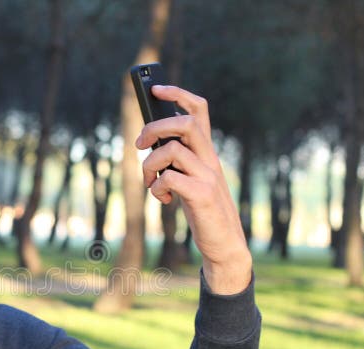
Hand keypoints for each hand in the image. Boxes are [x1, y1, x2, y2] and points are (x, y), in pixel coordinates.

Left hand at [135, 85, 251, 294]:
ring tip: (149, 182)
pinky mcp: (202, 195)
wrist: (224, 245)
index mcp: (206, 153)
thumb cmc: (202, 211)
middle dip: (154, 127)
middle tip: (139, 144)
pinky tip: (162, 200)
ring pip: (172, 150)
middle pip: (184, 123)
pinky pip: (170, 178)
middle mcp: (210, 159)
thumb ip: (176, 162)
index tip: (155, 88)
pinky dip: (157, 187)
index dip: (177, 94)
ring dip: (149, 165)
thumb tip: (149, 145)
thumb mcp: (189, 180)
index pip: (198, 110)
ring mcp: (208, 176)